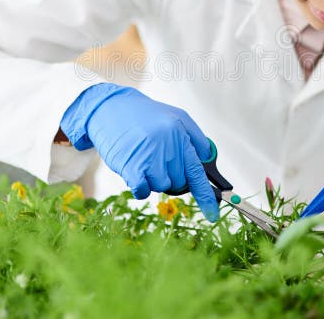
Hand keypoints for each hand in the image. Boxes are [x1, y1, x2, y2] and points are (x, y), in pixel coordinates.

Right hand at [60, 83, 219, 221]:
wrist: (111, 108)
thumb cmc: (144, 115)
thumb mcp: (176, 116)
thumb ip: (195, 137)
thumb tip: (206, 159)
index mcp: (181, 135)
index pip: (198, 173)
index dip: (207, 197)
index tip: (213, 215)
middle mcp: (168, 147)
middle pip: (179, 182)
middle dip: (170, 174)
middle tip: (156, 157)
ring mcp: (150, 158)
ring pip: (162, 187)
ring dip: (153, 179)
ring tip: (143, 158)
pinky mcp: (132, 167)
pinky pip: (143, 191)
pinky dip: (141, 187)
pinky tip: (136, 171)